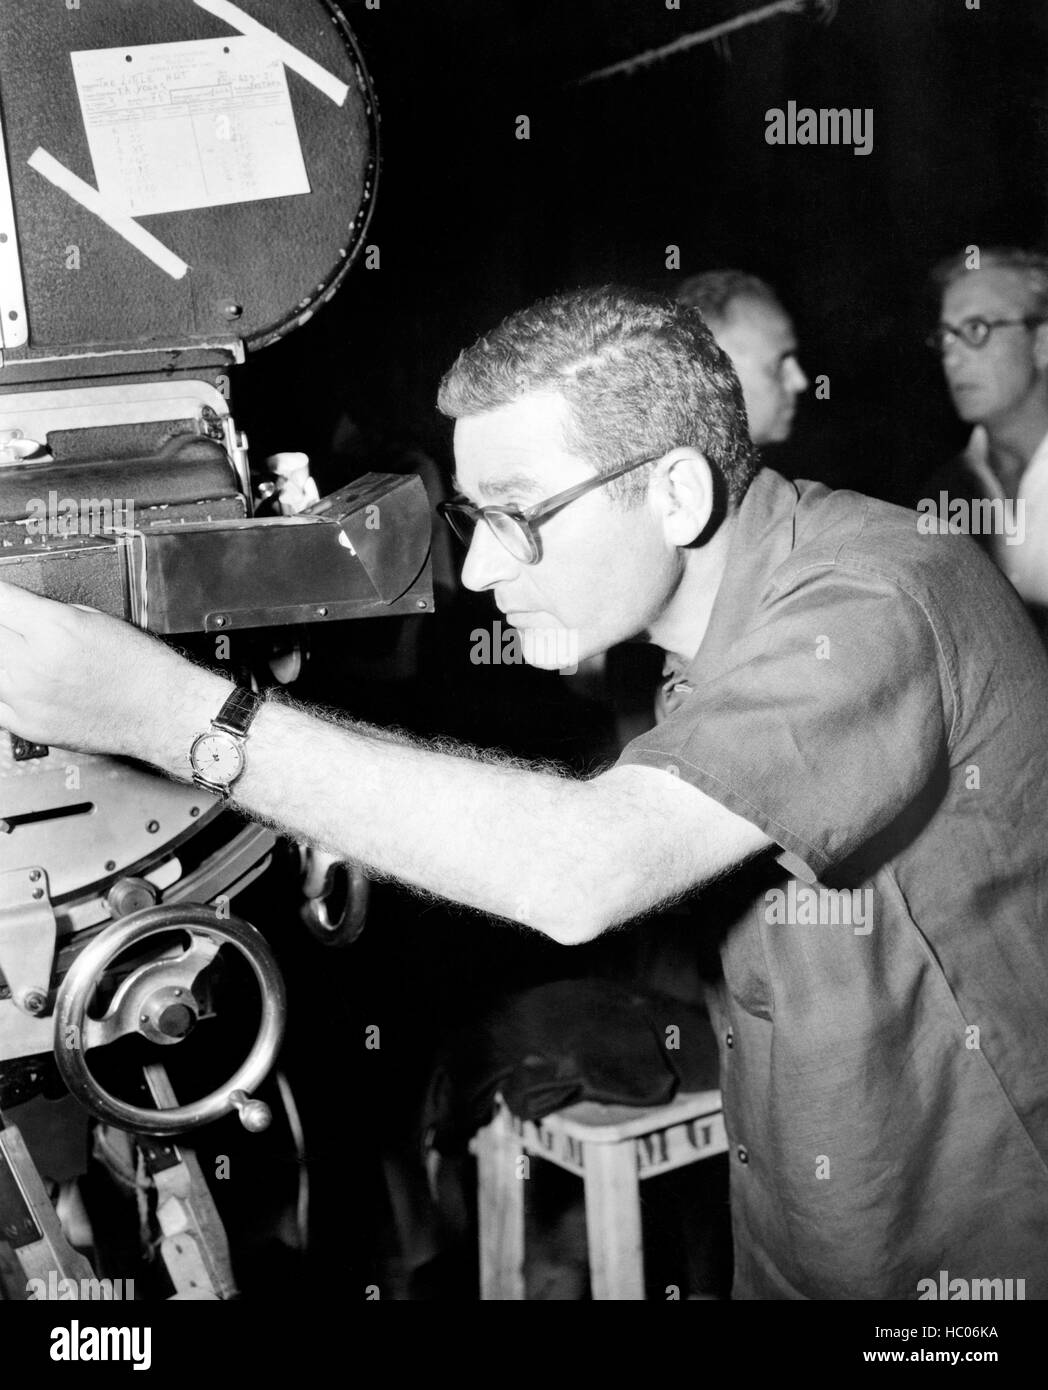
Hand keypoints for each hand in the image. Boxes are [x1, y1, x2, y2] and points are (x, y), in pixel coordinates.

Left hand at [0, 579, 226, 765]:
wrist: (163, 711)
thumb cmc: (141, 666)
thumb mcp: (93, 619)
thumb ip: (45, 613)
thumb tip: (15, 612)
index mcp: (53, 628)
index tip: (3, 599)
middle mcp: (33, 663)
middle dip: (2, 626)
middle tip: (13, 627)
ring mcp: (25, 698)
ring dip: (2, 657)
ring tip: (18, 656)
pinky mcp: (27, 725)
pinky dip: (2, 690)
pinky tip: (18, 682)